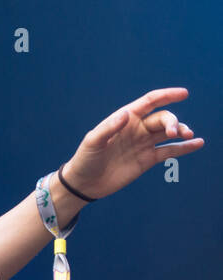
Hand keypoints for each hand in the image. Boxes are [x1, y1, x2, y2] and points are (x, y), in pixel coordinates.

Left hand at [59, 87, 203, 200]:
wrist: (84, 184)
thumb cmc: (85, 159)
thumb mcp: (93, 142)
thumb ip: (109, 128)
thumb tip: (126, 114)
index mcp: (126, 119)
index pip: (150, 102)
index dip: (167, 95)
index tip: (183, 93)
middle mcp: (138, 128)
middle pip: (162, 118)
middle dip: (171, 122)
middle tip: (173, 132)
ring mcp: (144, 144)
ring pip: (168, 133)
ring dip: (181, 131)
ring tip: (188, 135)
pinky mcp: (147, 160)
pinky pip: (169, 151)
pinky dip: (184, 148)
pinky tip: (198, 143)